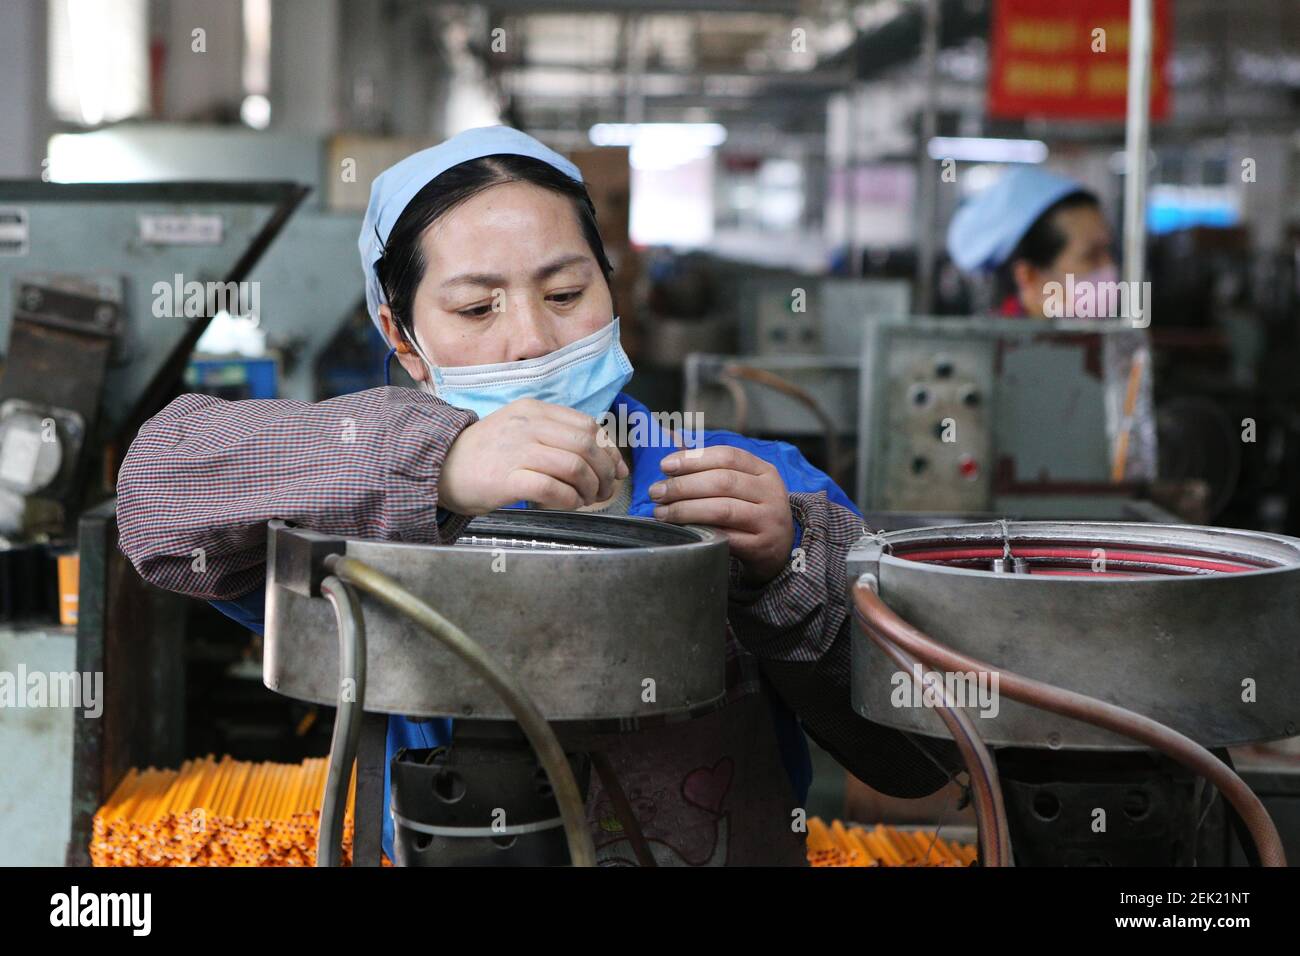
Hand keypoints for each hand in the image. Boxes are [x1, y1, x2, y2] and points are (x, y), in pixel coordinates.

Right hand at [440, 398, 626, 514]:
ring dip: (589, 488)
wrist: (440, 467)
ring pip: (574, 466)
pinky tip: (568, 504)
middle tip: (604, 491)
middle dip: (604, 473)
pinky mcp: (506, 478)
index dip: (609, 451)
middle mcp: (527, 424)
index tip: (616, 471)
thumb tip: (610, 462)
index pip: (588, 426)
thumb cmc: (487, 455)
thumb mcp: (522, 432)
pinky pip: (552, 487)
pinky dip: (569, 499)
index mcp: (534, 410)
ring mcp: (516, 450)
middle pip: (586, 446)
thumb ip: (560, 439)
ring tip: (586, 500)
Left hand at [648, 445, 794, 585]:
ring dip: (686, 509)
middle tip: (657, 492)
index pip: (727, 456)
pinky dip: (701, 531)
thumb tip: (671, 439)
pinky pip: (727, 537)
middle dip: (683, 486)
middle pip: (722, 481)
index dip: (694, 459)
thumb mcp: (742, 484)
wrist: (781, 548)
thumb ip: (710, 465)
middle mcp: (770, 492)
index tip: (665, 466)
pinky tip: (682, 530)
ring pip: (722, 509)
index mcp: (764, 471)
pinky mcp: (762, 546)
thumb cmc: (752, 510)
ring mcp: (769, 520)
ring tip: (662, 512)